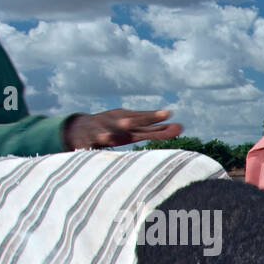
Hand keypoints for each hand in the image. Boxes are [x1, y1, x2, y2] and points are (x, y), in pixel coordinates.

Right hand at [63, 108, 182, 149]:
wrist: (82, 128)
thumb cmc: (117, 129)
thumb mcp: (135, 130)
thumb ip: (156, 131)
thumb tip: (180, 127)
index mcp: (127, 120)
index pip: (143, 119)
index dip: (153, 117)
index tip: (168, 113)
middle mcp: (114, 123)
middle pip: (122, 123)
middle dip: (130, 121)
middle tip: (131, 122)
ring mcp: (98, 130)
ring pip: (101, 133)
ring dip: (104, 135)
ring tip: (107, 137)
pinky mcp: (85, 140)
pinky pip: (85, 145)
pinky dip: (85, 147)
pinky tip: (85, 150)